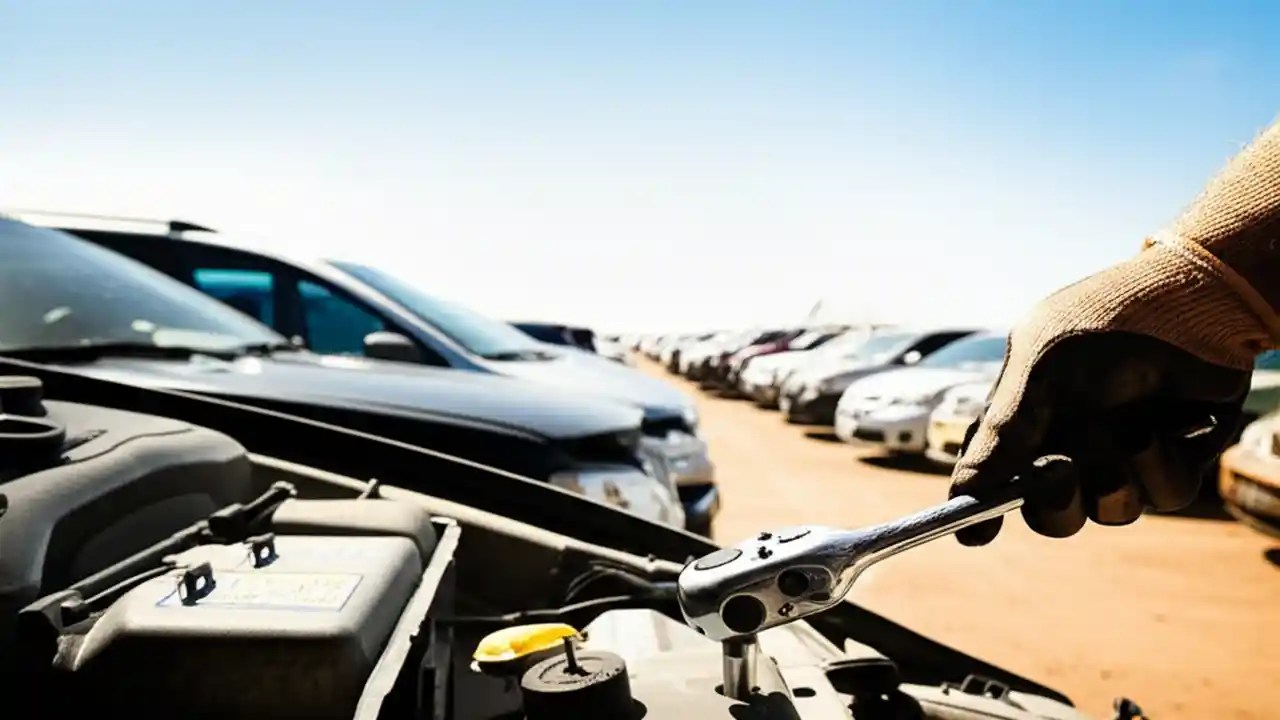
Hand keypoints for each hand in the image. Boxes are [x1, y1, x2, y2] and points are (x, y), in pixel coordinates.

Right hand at [950, 264, 1251, 545]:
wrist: (1193, 301)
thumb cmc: (1105, 325)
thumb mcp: (1039, 373)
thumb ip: (1001, 436)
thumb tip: (963, 495)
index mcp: (1026, 421)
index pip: (993, 477)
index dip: (982, 509)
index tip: (976, 534)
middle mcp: (1071, 446)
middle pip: (1051, 515)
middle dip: (1054, 498)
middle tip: (1061, 468)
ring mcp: (1124, 459)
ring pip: (1111, 510)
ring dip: (1118, 469)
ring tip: (1132, 422)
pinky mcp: (1175, 462)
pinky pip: (1164, 495)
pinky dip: (1165, 461)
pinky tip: (1172, 420)